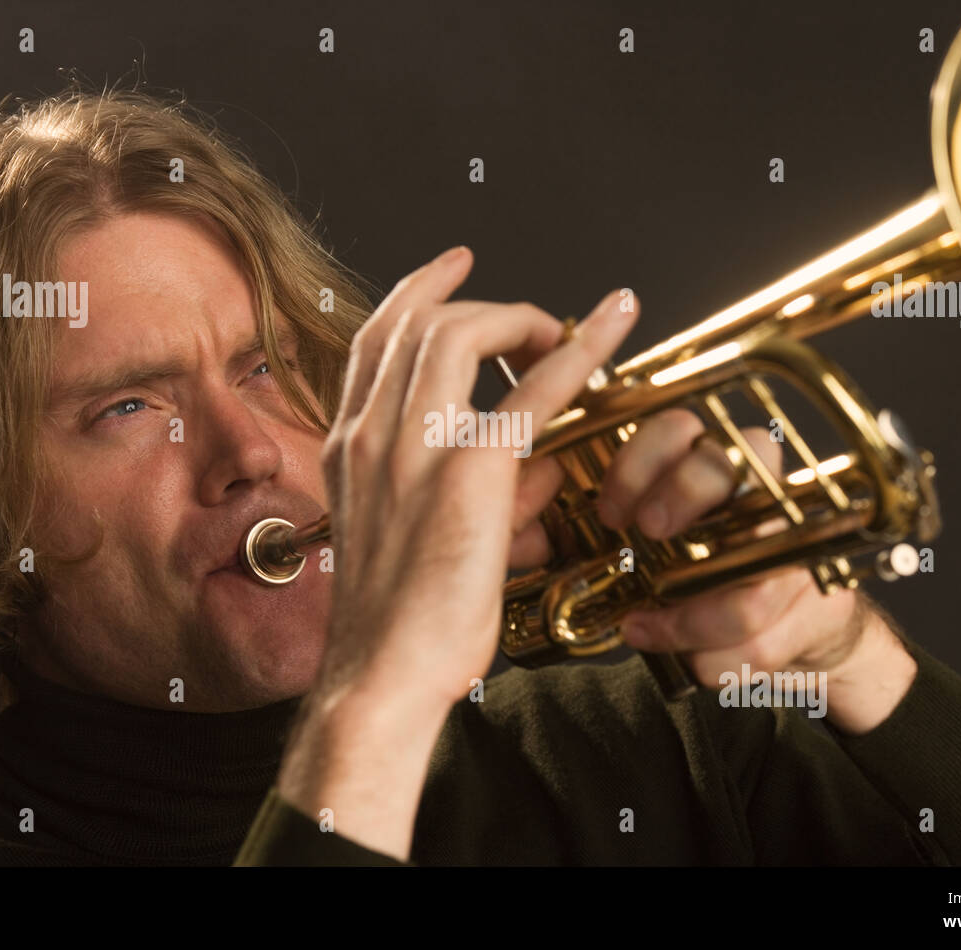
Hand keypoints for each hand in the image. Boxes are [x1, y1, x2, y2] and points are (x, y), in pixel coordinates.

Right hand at [277, 247, 636, 856]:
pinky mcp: (469, 471)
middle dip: (476, 298)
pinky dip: (578, 351)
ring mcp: (415, 445)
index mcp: (349, 445)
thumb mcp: (417, 537)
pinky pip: (533, 390)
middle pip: (419, 319)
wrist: (381, 673)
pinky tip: (611, 329)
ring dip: (520, 318)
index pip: (374, 338)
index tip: (451, 265)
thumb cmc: (396, 621)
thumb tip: (540, 463)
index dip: (417, 289)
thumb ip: (474, 487)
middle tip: (529, 314)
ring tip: (561, 328)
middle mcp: (371, 432)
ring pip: (462, 331)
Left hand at [596, 394, 916, 734]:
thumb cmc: (710, 582)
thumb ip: (615, 535)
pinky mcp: (824, 607)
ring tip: (643, 629)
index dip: (641, 461)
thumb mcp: (658, 550)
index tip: (611, 511)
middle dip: (682, 492)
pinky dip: (718, 662)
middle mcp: (763, 498)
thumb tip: (540, 537)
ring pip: (749, 582)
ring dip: (685, 620)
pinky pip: (764, 641)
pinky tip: (696, 662)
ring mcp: (800, 551)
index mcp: (711, 470)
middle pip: (732, 463)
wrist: (800, 634)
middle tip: (647, 531)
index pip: (682, 428)